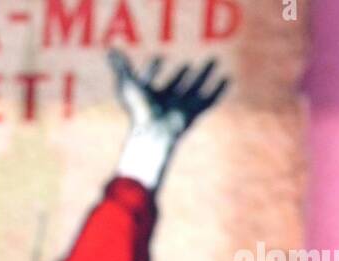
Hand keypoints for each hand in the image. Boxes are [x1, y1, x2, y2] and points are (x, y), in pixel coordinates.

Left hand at [109, 50, 228, 190]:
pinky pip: (210, 100)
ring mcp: (182, 107)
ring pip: (196, 88)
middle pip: (177, 85)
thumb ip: (122, 67)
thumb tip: (111, 50)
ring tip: (214, 60)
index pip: (151, 81)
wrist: (155, 133)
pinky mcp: (194, 113)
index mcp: (149, 96)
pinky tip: (227, 78)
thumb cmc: (139, 109)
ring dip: (205, 74)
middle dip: (184, 74)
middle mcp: (167, 102)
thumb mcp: (129, 84)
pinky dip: (219, 90)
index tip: (158, 58)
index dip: (152, 69)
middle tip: (189, 63)